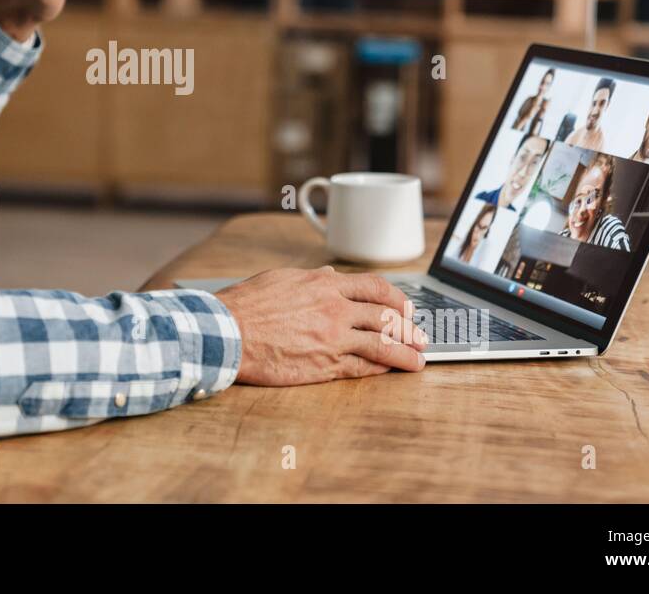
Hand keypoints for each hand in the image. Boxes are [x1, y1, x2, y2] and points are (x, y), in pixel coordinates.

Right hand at [216, 266, 427, 385]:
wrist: (227, 332)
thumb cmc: (246, 305)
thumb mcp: (282, 279)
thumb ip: (313, 280)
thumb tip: (332, 276)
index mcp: (324, 284)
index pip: (375, 288)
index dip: (398, 298)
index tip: (406, 307)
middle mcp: (334, 308)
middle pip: (386, 317)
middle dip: (409, 328)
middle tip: (421, 337)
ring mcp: (332, 338)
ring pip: (382, 345)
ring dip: (405, 354)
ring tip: (418, 361)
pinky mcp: (324, 365)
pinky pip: (362, 368)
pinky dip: (380, 369)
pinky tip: (389, 371)